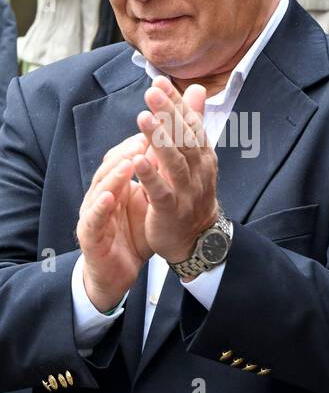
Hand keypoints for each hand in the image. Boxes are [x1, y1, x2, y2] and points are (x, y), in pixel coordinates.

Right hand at [76, 133, 153, 311]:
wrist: (117, 269)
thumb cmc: (131, 231)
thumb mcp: (150, 200)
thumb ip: (157, 176)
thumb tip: (173, 149)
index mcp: (119, 183)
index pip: (128, 156)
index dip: (144, 139)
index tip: (161, 123)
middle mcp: (104, 192)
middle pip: (113, 165)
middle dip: (129, 147)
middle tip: (145, 130)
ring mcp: (94, 212)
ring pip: (101, 187)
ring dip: (115, 172)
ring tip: (129, 159)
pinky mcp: (90, 234)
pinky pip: (94, 219)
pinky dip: (101, 206)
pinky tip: (109, 196)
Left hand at [130, 77, 219, 265]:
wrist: (197, 237)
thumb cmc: (192, 191)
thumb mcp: (195, 155)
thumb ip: (193, 122)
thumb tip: (197, 89)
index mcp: (202, 155)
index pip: (190, 123)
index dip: (176, 103)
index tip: (159, 81)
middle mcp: (198, 170)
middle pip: (185, 139)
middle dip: (169, 115)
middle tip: (152, 92)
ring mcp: (186, 190)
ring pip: (175, 162)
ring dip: (160, 140)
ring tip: (144, 118)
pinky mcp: (171, 210)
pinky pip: (161, 191)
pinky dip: (151, 175)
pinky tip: (139, 160)